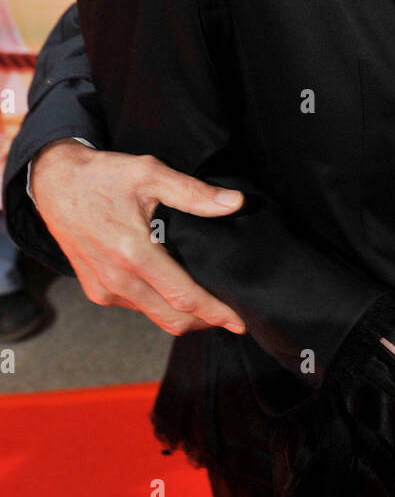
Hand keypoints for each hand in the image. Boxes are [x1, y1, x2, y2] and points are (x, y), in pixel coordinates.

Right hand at [29, 140, 246, 335]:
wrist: (53, 183)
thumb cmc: (102, 176)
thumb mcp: (150, 174)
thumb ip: (194, 192)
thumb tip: (235, 202)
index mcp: (133, 254)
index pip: (184, 297)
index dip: (215, 312)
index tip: (239, 321)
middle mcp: (117, 279)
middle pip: (171, 318)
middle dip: (204, 321)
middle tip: (231, 316)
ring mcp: (103, 289)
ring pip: (153, 315)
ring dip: (182, 314)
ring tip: (207, 303)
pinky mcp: (95, 290)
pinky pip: (136, 307)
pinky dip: (159, 306)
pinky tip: (174, 291)